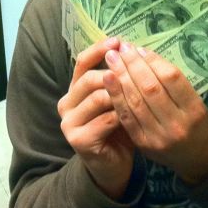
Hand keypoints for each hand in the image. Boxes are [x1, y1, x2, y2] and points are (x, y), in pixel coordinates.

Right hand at [58, 37, 134, 199]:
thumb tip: (131, 48)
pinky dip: (123, 115)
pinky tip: (137, 116)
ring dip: (121, 93)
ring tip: (141, 94)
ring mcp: (70, 123)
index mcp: (75, 90)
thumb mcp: (119, 99)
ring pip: (98, 97)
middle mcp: (67, 104)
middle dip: (115, 72)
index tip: (118, 41)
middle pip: (89, 78)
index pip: (82, 62)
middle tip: (135, 69)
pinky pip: (105, 119)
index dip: (99, 49)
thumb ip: (119, 78)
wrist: (113, 166)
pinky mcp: (79, 140)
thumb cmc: (118, 129)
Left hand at [103, 41, 207, 184]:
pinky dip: (117, 97)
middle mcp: (177, 124)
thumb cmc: (198, 123)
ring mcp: (159, 136)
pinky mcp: (144, 144)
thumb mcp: (196, 101)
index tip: (139, 48)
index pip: (172, 78)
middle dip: (133, 65)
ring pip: (136, 102)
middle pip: (151, 88)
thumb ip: (174, 83)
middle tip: (121, 49)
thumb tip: (144, 55)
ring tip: (111, 60)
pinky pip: (127, 117)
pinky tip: (109, 81)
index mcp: (194, 110)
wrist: (198, 159)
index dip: (153, 60)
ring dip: (121, 78)